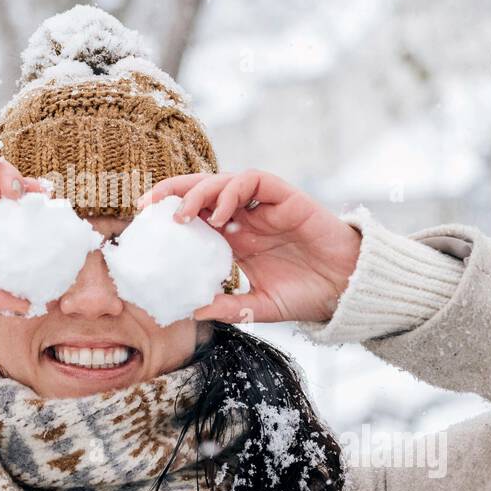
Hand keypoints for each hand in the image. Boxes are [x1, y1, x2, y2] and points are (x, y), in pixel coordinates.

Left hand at [137, 169, 361, 324]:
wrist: (348, 288)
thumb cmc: (307, 295)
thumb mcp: (260, 307)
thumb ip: (230, 307)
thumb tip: (192, 310)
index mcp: (235, 239)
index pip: (194, 216)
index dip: (168, 214)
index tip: (143, 223)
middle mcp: (245, 217)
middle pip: (201, 191)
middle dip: (172, 192)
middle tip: (148, 206)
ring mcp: (264, 205)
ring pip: (221, 181)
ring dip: (197, 192)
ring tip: (182, 215)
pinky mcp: (284, 197)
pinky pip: (252, 180)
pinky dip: (231, 191)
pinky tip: (219, 215)